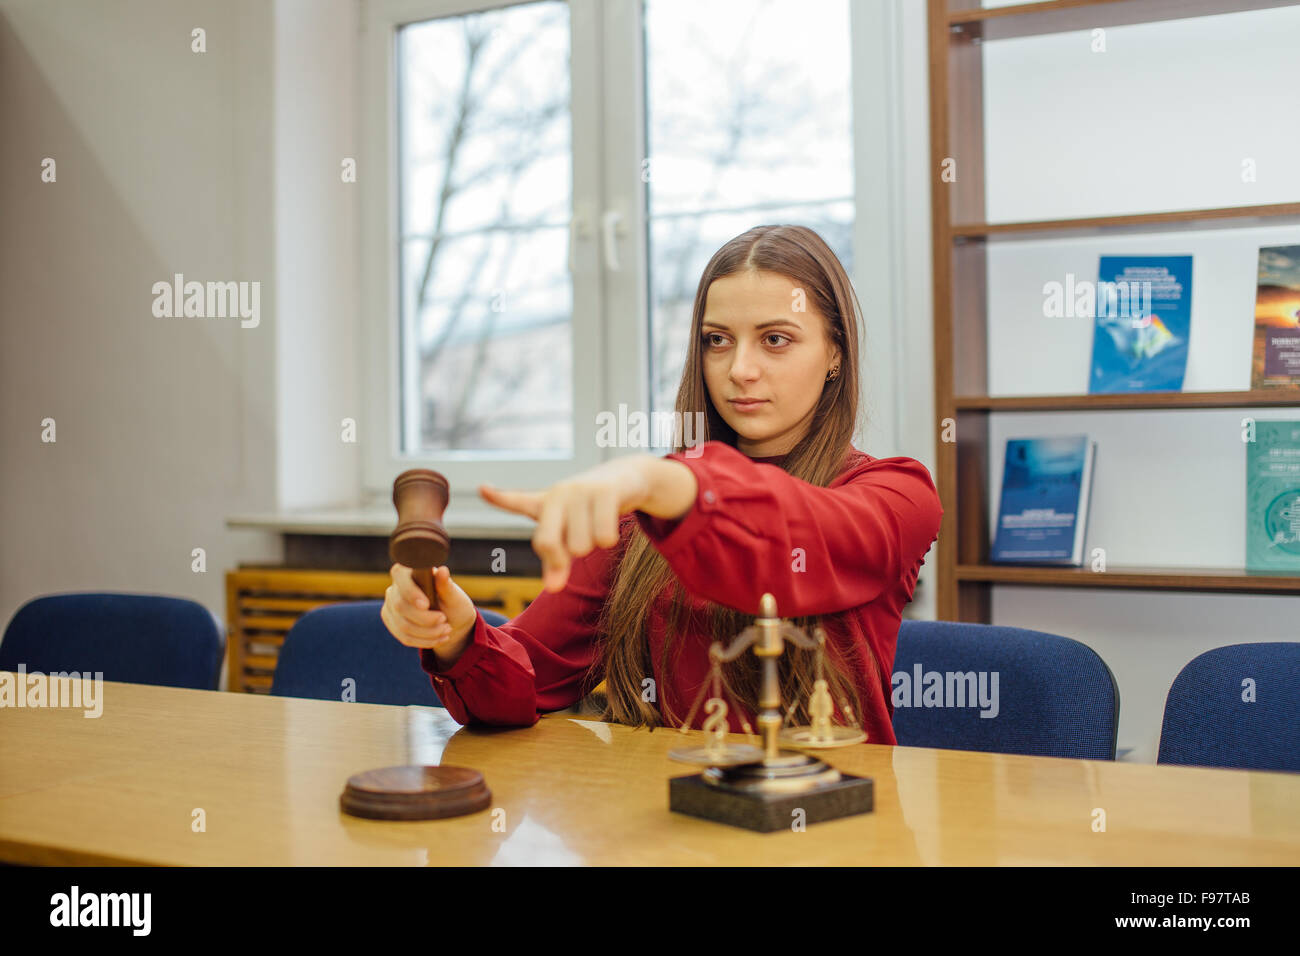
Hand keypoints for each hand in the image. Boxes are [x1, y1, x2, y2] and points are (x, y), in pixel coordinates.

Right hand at [381, 563, 478, 667]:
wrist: (451, 621)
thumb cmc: (453, 603)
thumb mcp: (454, 596)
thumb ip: (446, 586)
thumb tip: (442, 570)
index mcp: (410, 572)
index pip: (400, 575)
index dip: (410, 591)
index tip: (426, 605)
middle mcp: (395, 587)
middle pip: (400, 606)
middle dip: (425, 619)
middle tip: (444, 621)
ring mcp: (390, 605)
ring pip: (403, 625)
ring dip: (428, 632)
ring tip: (446, 630)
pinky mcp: (391, 622)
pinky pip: (404, 637)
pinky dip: (424, 641)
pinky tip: (439, 639)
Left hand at [479, 454, 665, 592]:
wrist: (626, 479)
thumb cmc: (589, 513)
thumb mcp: (568, 534)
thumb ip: (556, 562)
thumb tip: (552, 589)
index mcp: (544, 503)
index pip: (517, 501)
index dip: (499, 497)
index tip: (483, 488)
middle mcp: (558, 494)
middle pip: (547, 544)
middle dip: (563, 558)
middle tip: (577, 545)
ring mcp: (581, 490)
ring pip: (581, 546)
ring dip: (593, 545)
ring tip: (597, 524)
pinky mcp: (605, 492)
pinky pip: (604, 537)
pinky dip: (609, 539)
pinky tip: (611, 521)